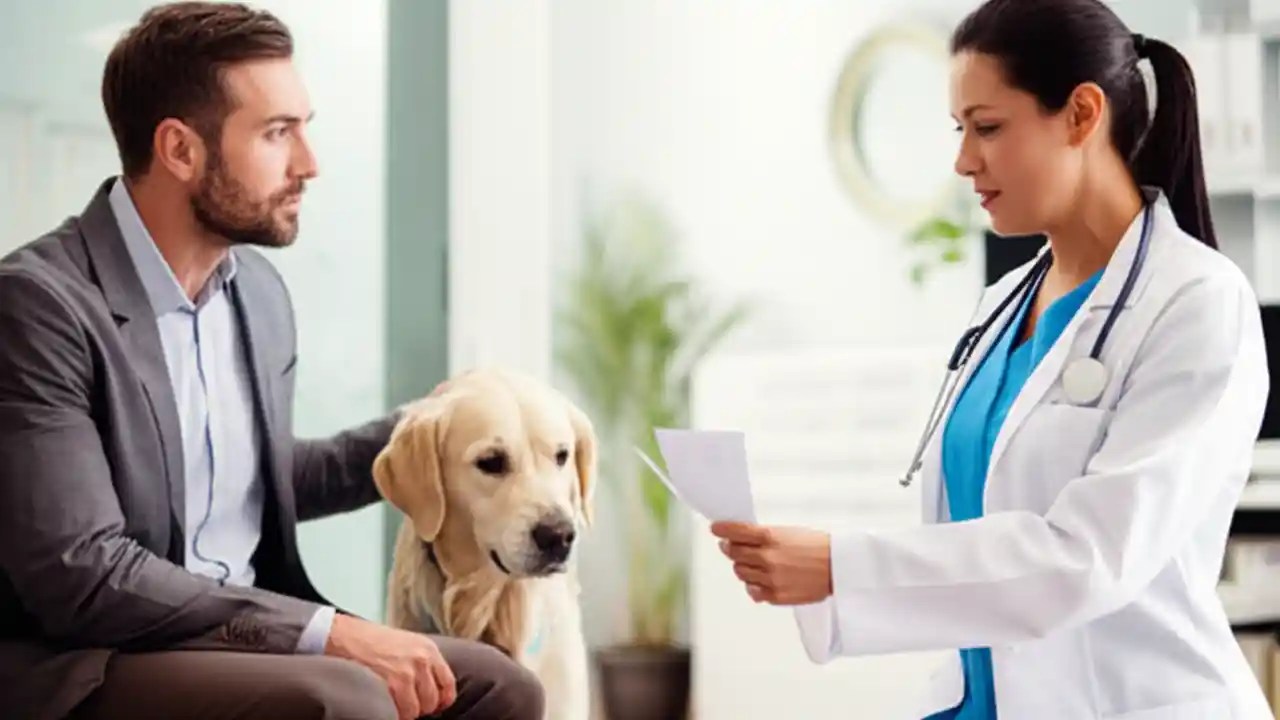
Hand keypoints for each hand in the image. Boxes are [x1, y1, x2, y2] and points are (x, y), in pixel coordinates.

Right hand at [325, 613, 456, 719]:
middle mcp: (422, 660)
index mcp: (429, 649)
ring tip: (393, 704)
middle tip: (404, 704)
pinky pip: (402, 712)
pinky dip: (394, 714)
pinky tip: (385, 705)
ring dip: (405, 712)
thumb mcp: (407, 644)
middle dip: (419, 707)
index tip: (432, 706)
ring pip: (417, 710)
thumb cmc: (372, 641)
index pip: (448, 685)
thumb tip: (432, 689)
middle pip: (432, 701)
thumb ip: (423, 663)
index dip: (440, 700)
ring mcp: (408, 672)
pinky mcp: (393, 683)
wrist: (344, 635)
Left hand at [711, 521, 832, 605]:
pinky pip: (753, 591)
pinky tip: (761, 579)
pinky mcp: (776, 595)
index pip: (735, 532)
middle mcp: (768, 558)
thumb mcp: (789, 532)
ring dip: (742, 566)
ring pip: (740, 572)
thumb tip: (738, 538)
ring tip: (753, 563)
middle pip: (733, 553)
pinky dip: (753, 585)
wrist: (839, 567)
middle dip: (730, 547)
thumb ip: (763, 535)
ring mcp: (770, 578)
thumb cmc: (817, 546)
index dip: (721, 529)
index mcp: (771, 537)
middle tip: (730, 546)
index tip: (715, 529)